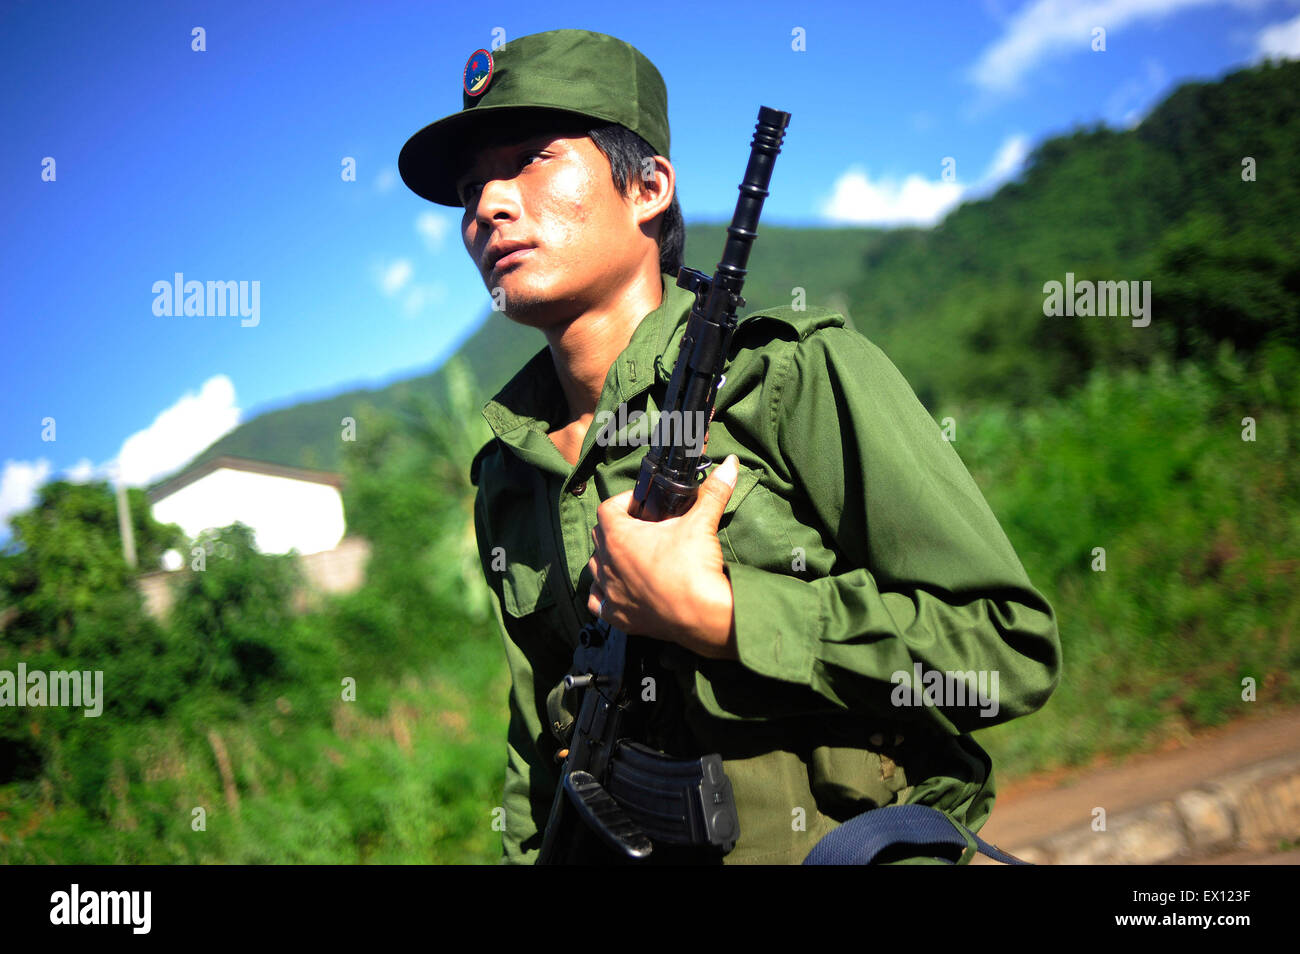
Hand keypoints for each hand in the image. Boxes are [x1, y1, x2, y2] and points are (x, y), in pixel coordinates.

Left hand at [587, 455, 739, 659]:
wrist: (703, 615)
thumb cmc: (694, 567)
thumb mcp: (702, 522)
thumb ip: (713, 491)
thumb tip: (730, 464)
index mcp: (619, 537)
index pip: (608, 508)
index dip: (625, 501)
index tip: (644, 504)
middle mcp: (607, 564)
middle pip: (599, 536)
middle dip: (617, 528)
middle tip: (643, 528)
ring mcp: (610, 592)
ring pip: (595, 568)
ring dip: (608, 559)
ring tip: (631, 557)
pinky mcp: (618, 618)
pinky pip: (597, 602)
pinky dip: (605, 594)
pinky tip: (620, 589)